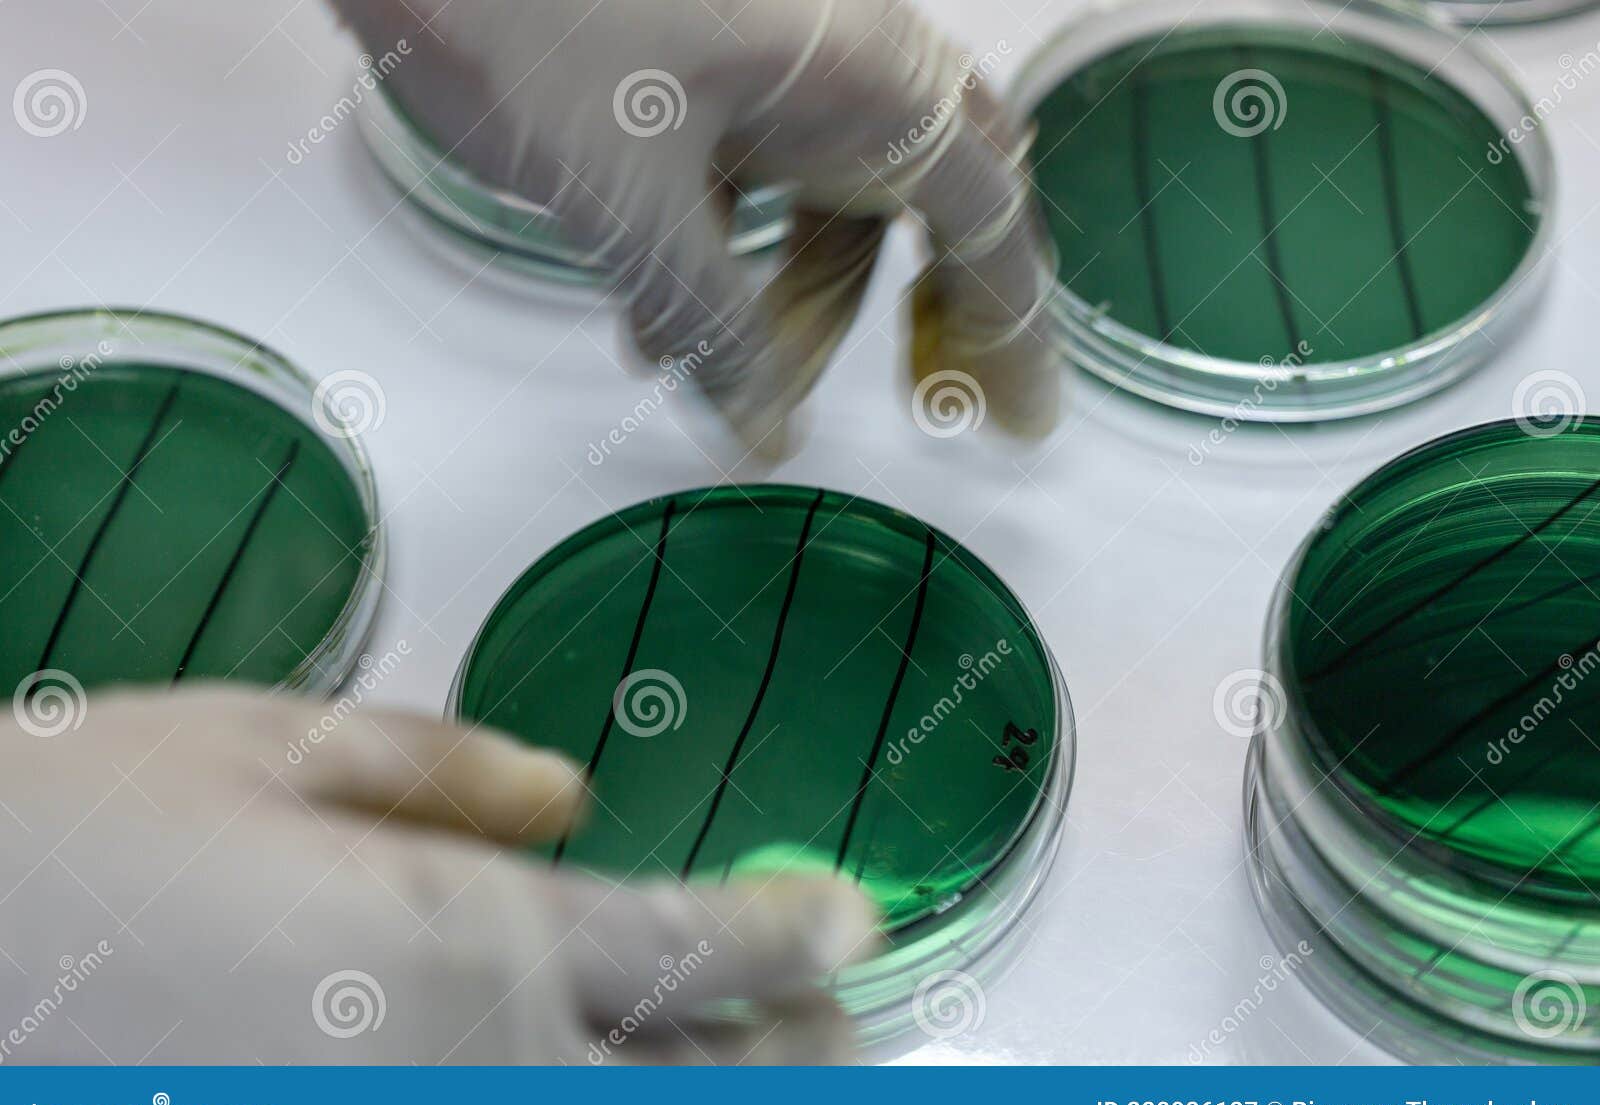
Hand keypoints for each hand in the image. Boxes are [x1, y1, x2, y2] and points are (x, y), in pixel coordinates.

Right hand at [0, 686, 877, 1063]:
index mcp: (464, 936)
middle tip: (846, 1018)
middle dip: (805, 1054)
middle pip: (709, 1087)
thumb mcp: (258, 747)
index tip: (851, 918)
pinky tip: (600, 1084)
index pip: (696, 942)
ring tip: (775, 1074)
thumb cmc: (69, 839)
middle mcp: (473, 1075)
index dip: (797, 930)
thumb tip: (564, 792)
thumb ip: (442, 768)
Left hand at [332, 0, 1061, 449]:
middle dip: (914, 308)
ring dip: (785, 299)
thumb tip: (765, 429)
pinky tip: (652, 321)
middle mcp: (843, 55)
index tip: (1025, 420)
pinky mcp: (709, 56)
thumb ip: (709, 326)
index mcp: (864, 74)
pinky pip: (757, 172)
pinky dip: (725, 253)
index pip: (987, 219)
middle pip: (929, 198)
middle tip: (915, 400)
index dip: (1015, 331)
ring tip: (707, 377)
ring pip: (830, 197)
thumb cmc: (515, 11)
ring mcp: (775, 50)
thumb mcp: (624, 204)